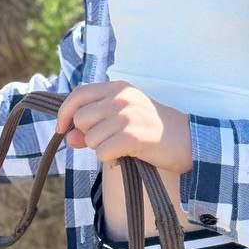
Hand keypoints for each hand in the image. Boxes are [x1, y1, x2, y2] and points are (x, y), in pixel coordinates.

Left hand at [55, 81, 192, 172]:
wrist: (187, 140)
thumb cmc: (151, 129)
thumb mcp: (121, 120)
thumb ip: (92, 126)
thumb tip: (67, 137)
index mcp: (117, 88)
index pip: (78, 95)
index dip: (65, 112)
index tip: (62, 128)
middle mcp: (120, 98)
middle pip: (82, 119)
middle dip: (88, 136)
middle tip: (107, 141)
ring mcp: (127, 116)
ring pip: (91, 138)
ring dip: (101, 149)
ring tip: (120, 149)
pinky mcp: (133, 136)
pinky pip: (102, 152)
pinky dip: (109, 160)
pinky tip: (123, 158)